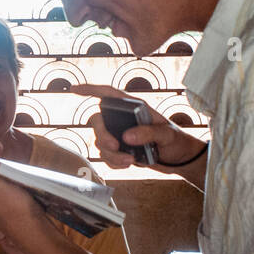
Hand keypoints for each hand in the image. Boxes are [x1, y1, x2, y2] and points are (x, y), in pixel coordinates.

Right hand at [72, 84, 205, 172]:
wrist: (178, 158)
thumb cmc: (176, 140)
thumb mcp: (167, 134)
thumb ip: (148, 133)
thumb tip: (127, 137)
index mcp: (133, 107)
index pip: (108, 94)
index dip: (90, 89)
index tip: (74, 89)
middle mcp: (123, 119)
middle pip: (98, 121)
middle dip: (102, 135)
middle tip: (115, 147)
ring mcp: (119, 134)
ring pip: (100, 142)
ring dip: (110, 154)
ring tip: (129, 161)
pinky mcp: (120, 150)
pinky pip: (106, 156)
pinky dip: (113, 162)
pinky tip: (128, 163)